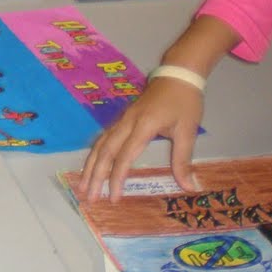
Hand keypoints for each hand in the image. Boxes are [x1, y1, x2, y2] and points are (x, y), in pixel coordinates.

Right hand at [81, 76, 203, 201]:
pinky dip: (96, 154)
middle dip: (95, 175)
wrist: (178, 73)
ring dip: (90, 165)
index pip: (124, 156)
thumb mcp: (188, 130)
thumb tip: (188, 186)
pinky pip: (104, 137)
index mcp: (143, 126)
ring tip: (83, 185)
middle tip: (90, 197)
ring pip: (100, 143)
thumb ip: (183, 160)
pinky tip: (92, 165)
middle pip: (105, 151)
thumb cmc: (185, 102)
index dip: (117, 178)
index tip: (114, 198)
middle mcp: (127, 122)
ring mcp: (123, 119)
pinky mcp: (123, 118)